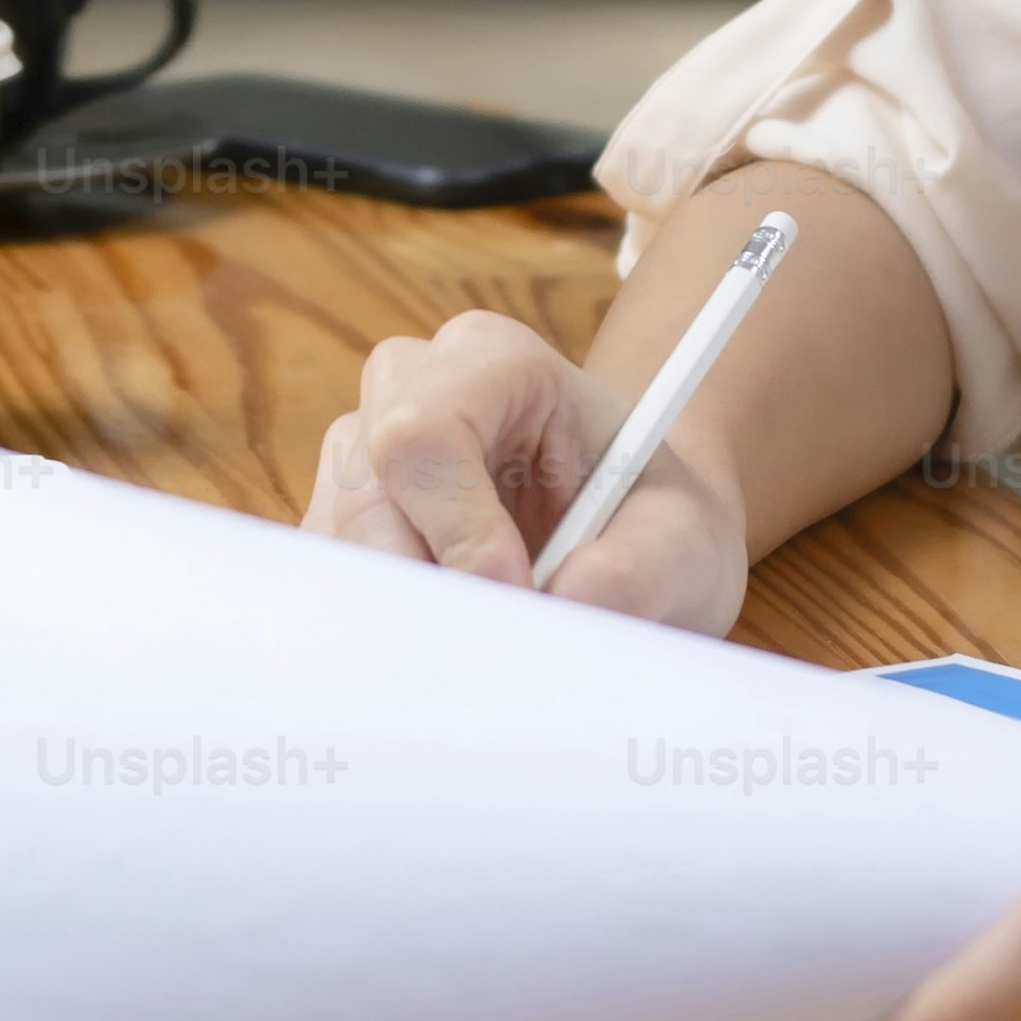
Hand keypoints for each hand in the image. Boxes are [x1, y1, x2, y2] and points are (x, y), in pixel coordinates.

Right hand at [302, 308, 750, 631]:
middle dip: (426, 594)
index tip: (518, 599)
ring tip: (488, 656)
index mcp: (493, 362)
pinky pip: (338, 591)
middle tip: (494, 659)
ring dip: (406, 622)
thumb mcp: (682, 543)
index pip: (423, 432)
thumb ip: (633, 572)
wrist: (637, 539)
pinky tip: (453, 651)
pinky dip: (389, 636)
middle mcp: (408, 392)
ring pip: (341, 555)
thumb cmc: (656, 521)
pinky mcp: (348, 526)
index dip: (456, 529)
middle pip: (362, 501)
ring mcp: (365, 457)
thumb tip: (557, 606)